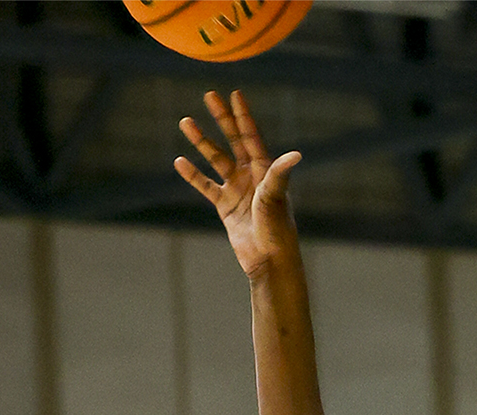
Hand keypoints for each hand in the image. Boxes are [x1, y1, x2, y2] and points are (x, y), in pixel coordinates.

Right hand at [175, 90, 300, 279]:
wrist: (268, 259)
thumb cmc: (277, 227)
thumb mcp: (275, 196)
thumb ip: (280, 173)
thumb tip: (296, 154)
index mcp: (264, 168)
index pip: (251, 135)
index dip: (243, 115)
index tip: (235, 94)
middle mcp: (250, 174)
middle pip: (232, 139)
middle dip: (221, 118)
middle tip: (209, 95)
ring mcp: (236, 189)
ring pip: (215, 159)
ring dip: (201, 142)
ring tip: (185, 122)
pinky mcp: (225, 206)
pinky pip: (206, 186)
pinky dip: (193, 175)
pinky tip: (180, 161)